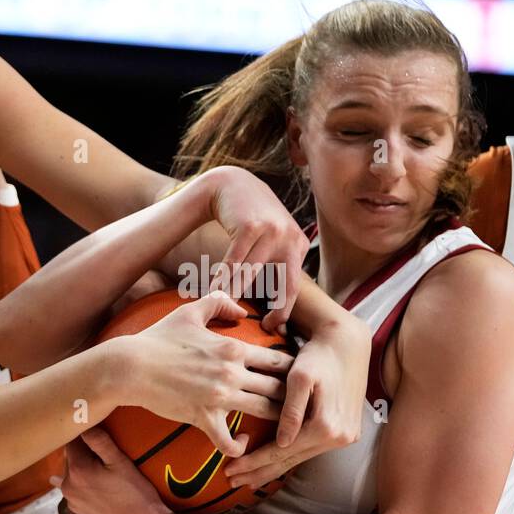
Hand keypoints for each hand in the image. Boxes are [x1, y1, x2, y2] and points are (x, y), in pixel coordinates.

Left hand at [57, 427, 184, 513]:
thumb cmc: (136, 494)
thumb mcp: (121, 463)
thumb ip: (100, 441)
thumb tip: (84, 423)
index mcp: (77, 470)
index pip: (72, 440)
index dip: (83, 430)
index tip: (94, 422)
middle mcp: (68, 486)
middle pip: (71, 456)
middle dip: (83, 448)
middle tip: (102, 441)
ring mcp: (72, 501)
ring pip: (73, 473)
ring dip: (83, 464)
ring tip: (101, 461)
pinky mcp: (80, 511)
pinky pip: (77, 488)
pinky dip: (84, 481)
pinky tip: (93, 479)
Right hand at [123, 290, 292, 456]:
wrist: (130, 367)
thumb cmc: (158, 338)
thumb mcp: (189, 312)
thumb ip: (219, 302)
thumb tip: (242, 310)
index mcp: (234, 347)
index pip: (279, 359)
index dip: (294, 370)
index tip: (299, 378)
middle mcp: (232, 372)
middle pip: (279, 387)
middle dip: (293, 396)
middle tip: (301, 403)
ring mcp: (219, 397)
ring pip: (265, 411)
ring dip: (278, 419)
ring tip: (285, 424)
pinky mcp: (204, 419)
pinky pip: (230, 441)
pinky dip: (240, 446)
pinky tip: (243, 442)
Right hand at [201, 165, 310, 332]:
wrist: (232, 184)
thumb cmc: (250, 220)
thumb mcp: (272, 239)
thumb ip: (275, 265)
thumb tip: (276, 307)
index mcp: (299, 245)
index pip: (294, 286)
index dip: (284, 310)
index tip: (273, 328)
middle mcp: (291, 238)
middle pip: (285, 285)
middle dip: (276, 311)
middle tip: (261, 329)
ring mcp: (273, 231)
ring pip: (253, 276)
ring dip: (238, 296)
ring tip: (227, 312)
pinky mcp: (251, 227)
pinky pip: (235, 262)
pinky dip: (223, 279)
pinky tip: (214, 291)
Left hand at [223, 313, 368, 488]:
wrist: (349, 344)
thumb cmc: (318, 356)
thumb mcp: (300, 377)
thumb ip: (291, 411)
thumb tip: (282, 442)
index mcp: (325, 425)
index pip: (281, 452)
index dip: (253, 462)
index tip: (229, 470)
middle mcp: (339, 437)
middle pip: (291, 461)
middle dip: (259, 472)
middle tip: (232, 480)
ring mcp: (345, 437)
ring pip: (301, 458)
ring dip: (274, 468)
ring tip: (249, 478)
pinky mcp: (347, 432)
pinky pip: (312, 450)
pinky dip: (291, 458)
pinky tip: (276, 464)